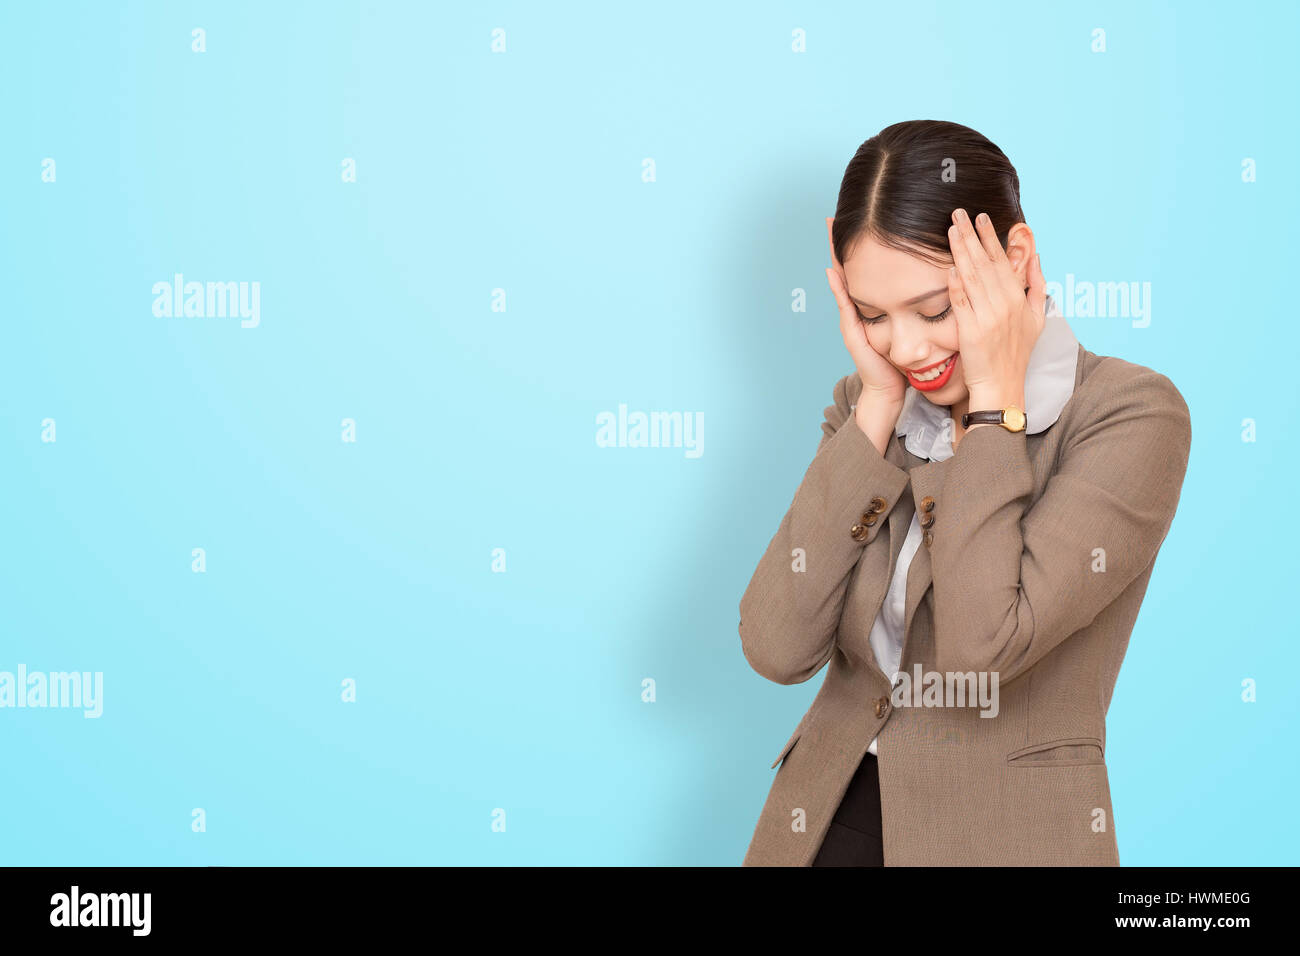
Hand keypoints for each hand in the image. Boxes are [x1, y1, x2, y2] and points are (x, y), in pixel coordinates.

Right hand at [825, 217, 907, 410]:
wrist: (891, 389)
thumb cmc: (905, 361)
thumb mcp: (916, 326)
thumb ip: (922, 308)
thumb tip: (944, 281)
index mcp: (876, 305)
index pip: (868, 269)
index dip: (863, 246)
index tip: (862, 218)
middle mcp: (861, 308)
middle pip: (850, 268)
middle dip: (841, 243)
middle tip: (834, 217)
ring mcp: (853, 318)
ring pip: (843, 280)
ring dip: (835, 256)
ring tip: (829, 232)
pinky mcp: (852, 331)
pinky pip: (844, 304)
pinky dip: (837, 287)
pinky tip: (833, 269)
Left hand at [945, 208, 1044, 408]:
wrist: (1001, 385)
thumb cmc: (1017, 353)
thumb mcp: (1037, 319)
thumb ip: (1037, 286)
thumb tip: (1037, 257)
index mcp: (1019, 300)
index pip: (1002, 262)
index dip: (990, 239)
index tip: (980, 218)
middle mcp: (1004, 305)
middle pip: (985, 263)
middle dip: (971, 236)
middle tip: (958, 213)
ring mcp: (987, 318)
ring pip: (972, 277)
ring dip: (961, 251)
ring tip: (951, 230)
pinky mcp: (970, 332)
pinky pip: (962, 303)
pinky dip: (956, 284)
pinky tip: (948, 266)